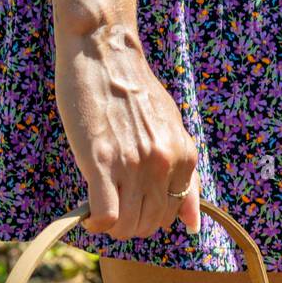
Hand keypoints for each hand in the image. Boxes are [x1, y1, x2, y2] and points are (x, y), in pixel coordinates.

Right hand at [53, 0, 199, 238]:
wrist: (105, 54)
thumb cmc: (134, 92)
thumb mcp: (173, 131)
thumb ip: (187, 178)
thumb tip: (194, 225)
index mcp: (184, 158)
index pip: (170, 215)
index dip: (149, 217)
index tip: (132, 206)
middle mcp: (163, 164)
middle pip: (149, 225)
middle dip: (130, 226)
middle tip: (114, 209)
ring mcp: (134, 165)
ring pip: (127, 226)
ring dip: (112, 228)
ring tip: (100, 210)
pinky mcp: (102, 163)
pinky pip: (105, 216)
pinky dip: (95, 224)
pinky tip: (87, 215)